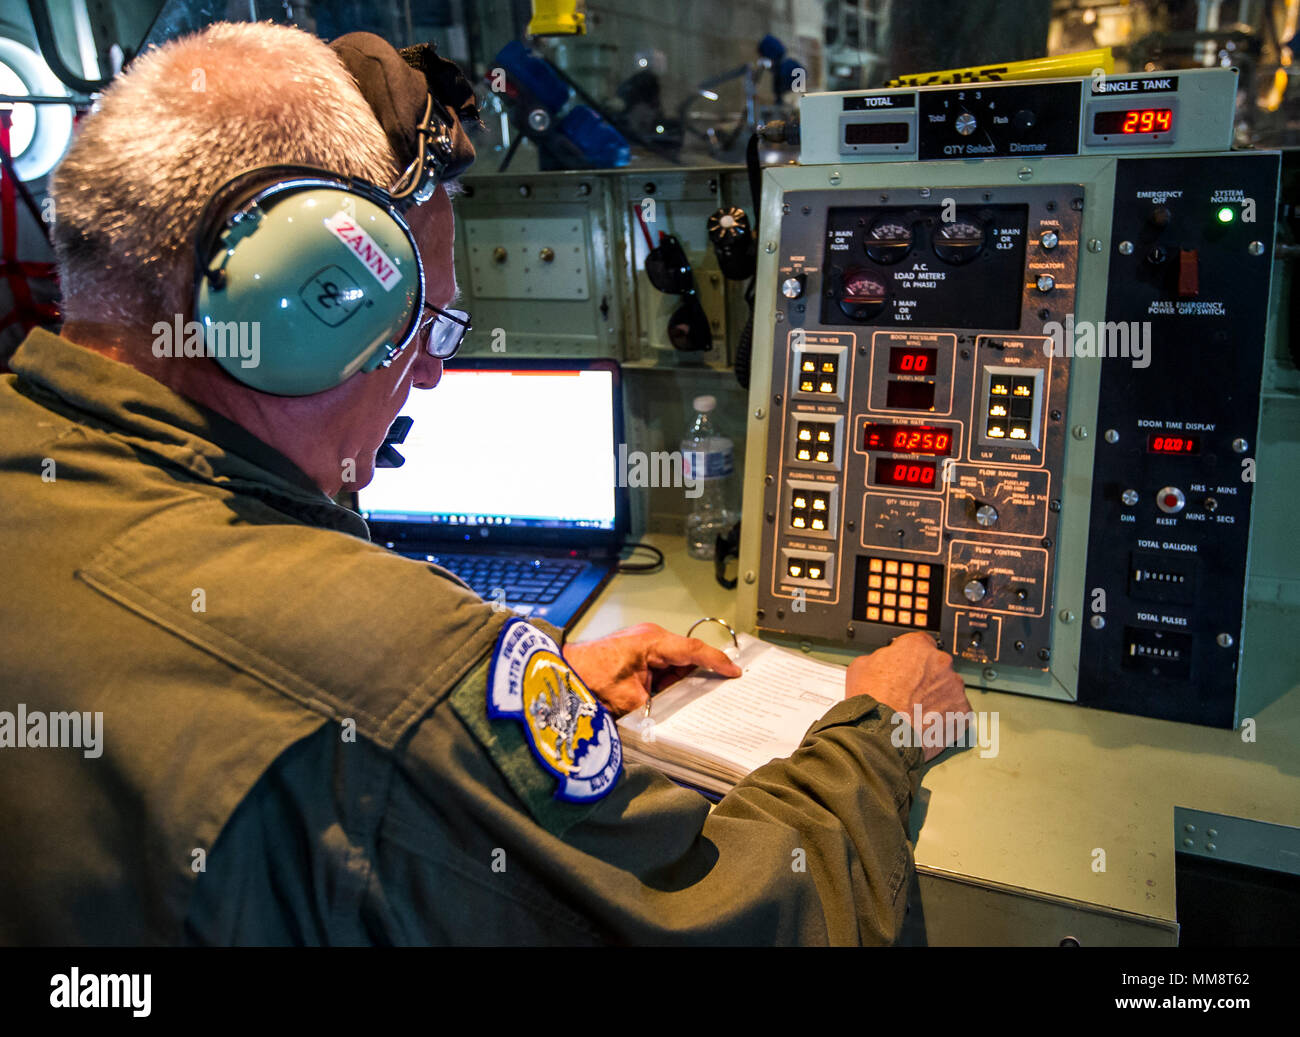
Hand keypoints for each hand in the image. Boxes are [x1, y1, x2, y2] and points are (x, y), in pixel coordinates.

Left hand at [564, 622, 741, 716]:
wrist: (560, 673)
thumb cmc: (587, 677)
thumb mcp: (629, 700)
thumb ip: (658, 706)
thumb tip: (676, 717)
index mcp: (652, 641)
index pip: (693, 650)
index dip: (717, 662)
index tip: (735, 673)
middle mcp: (649, 638)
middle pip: (687, 657)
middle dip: (704, 674)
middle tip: (725, 690)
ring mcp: (642, 645)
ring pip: (675, 664)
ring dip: (685, 681)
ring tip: (703, 699)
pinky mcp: (635, 656)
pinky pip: (662, 668)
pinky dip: (670, 682)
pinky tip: (676, 698)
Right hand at [846, 631, 971, 761]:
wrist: (882, 736)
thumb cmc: (871, 703)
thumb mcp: (861, 667)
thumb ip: (879, 658)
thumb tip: (883, 662)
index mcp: (916, 646)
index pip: (920, 643)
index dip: (911, 658)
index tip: (907, 668)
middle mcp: (940, 662)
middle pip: (936, 666)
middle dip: (925, 678)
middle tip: (909, 694)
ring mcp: (954, 687)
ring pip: (948, 689)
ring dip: (937, 697)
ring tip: (917, 712)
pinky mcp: (963, 711)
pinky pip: (956, 711)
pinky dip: (946, 716)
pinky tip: (928, 723)